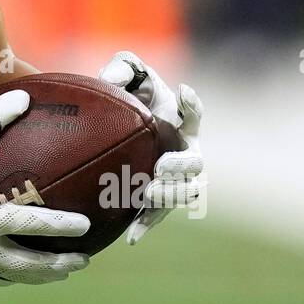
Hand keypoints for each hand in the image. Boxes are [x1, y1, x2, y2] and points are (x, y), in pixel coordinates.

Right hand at [0, 90, 90, 284]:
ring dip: (37, 275)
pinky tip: (20, 266)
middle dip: (57, 265)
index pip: (28, 225)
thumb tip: (24, 96)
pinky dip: (11, 273)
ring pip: (8, 275)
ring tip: (60, 269)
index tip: (85, 228)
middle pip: (25, 265)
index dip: (60, 228)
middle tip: (83, 257)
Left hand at [97, 50, 205, 243]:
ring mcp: (172, 179)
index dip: (192, 106)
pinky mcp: (154, 199)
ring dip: (169, 195)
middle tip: (161, 165)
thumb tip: (111, 78)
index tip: (182, 91)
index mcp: (179, 123)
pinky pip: (155, 215)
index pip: (193, 114)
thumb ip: (122, 66)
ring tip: (149, 193)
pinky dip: (145, 224)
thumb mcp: (124, 74)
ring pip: (183, 193)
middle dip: (181, 165)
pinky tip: (131, 236)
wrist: (109, 128)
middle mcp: (183, 153)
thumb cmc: (124, 97)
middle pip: (194, 163)